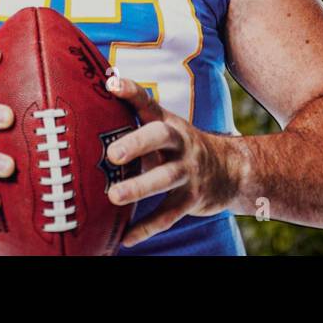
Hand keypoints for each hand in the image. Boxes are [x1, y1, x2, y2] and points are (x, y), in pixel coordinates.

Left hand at [103, 74, 244, 246]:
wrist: (231, 170)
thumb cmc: (181, 147)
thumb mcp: (165, 129)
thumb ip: (134, 122)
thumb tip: (91, 110)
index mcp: (167, 123)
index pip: (147, 102)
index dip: (130, 91)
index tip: (111, 83)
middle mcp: (179, 143)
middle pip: (159, 136)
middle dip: (136, 142)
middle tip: (112, 153)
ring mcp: (187, 171)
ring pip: (164, 178)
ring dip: (139, 187)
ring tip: (114, 196)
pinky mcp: (191, 199)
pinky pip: (167, 215)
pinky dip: (146, 227)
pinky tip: (126, 238)